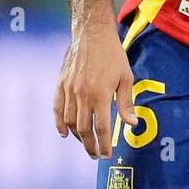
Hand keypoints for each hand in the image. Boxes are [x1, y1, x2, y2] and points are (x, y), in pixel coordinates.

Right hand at [53, 26, 135, 159]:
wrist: (92, 34)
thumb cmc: (113, 55)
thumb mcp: (126, 78)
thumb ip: (126, 103)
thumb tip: (132, 124)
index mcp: (100, 94)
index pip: (101, 128)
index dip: (103, 144)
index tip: (106, 155)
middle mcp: (82, 95)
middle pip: (83, 129)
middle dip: (90, 146)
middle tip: (95, 155)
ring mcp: (69, 90)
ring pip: (68, 121)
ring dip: (76, 136)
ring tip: (85, 143)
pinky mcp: (61, 84)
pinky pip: (57, 109)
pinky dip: (59, 123)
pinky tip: (64, 133)